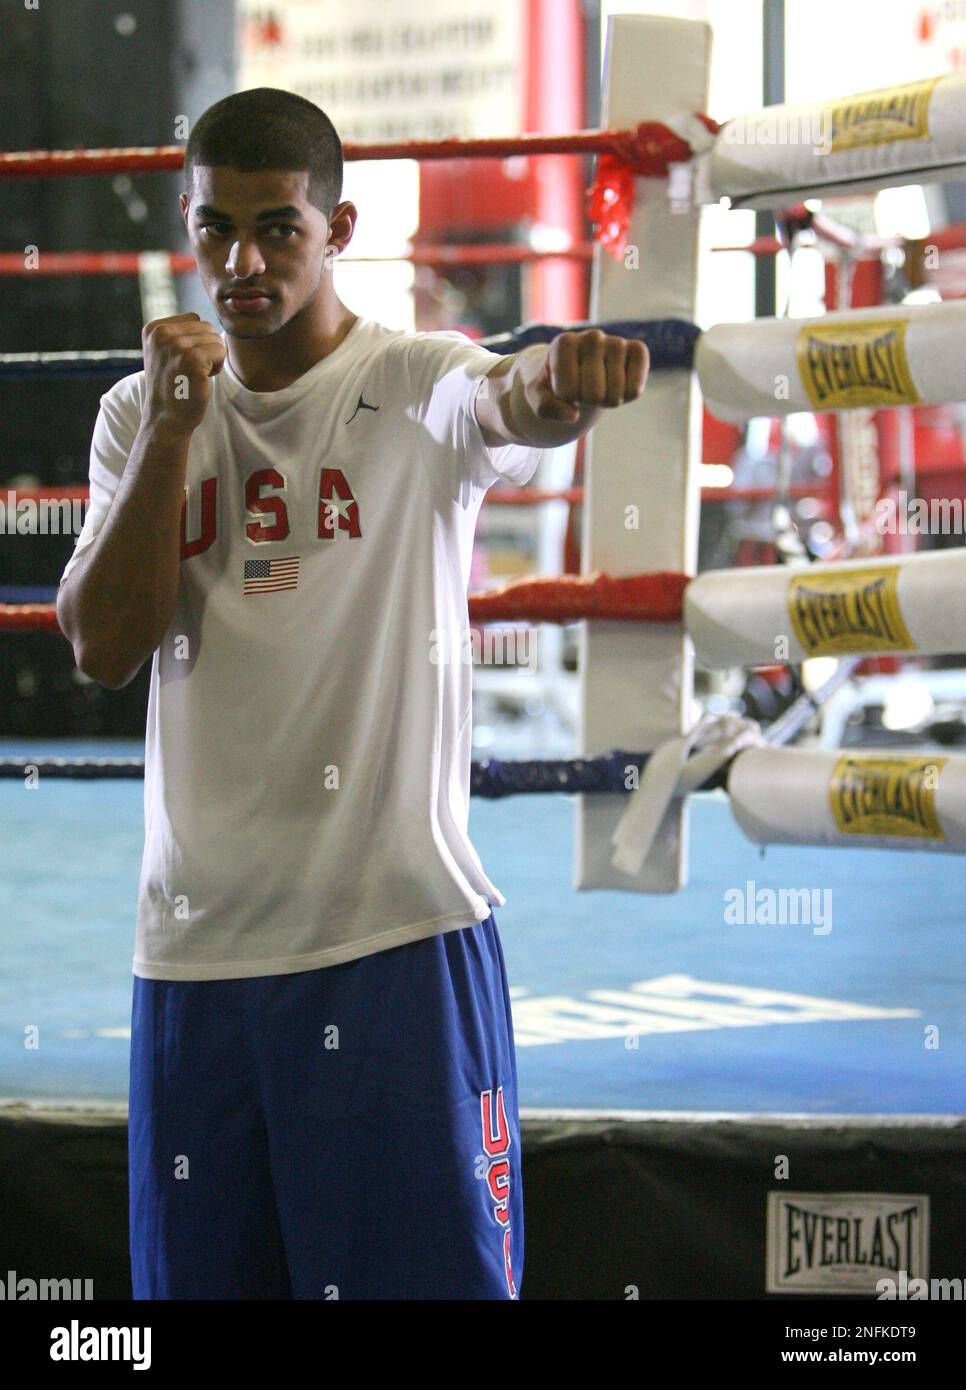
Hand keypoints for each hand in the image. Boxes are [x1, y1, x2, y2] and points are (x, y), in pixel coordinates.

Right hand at [142, 312, 225, 436]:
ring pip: (215, 338)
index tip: (180, 362)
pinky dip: (217, 367)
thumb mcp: (164, 352)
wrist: (165, 418)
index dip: (195, 341)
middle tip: (189, 371)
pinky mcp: (193, 359)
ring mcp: (177, 346)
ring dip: (212, 359)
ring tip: (194, 375)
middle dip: (205, 349)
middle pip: (206, 327)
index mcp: (154, 328)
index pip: (193, 319)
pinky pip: (220, 351)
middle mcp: (162, 333)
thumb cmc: (172, 386)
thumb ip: (178, 333)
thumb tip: (210, 322)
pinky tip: (202, 379)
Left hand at [523, 328, 649, 424]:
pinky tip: (618, 385)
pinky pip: (635, 389)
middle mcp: (592, 337)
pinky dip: (628, 397)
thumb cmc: (557, 385)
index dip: (566, 399)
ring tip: (600, 386)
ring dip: (607, 401)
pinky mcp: (637, 350)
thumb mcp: (540, 398)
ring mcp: (616, 342)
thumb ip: (547, 409)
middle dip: (588, 402)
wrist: (578, 372)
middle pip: (594, 394)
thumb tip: (573, 416)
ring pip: (615, 394)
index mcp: (564, 343)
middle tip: (584, 389)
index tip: (564, 387)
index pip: (568, 391)